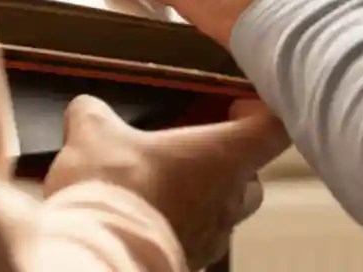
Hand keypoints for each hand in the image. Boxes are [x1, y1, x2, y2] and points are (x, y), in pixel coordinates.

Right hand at [45, 96, 288, 269]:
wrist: (99, 254)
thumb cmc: (114, 188)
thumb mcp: (95, 133)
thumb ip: (95, 113)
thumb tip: (86, 108)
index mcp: (224, 157)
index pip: (275, 130)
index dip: (263, 112)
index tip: (236, 107)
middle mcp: (229, 200)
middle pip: (253, 179)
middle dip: (230, 165)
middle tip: (196, 152)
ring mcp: (212, 237)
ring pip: (225, 214)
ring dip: (204, 199)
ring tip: (165, 188)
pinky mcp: (190, 262)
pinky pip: (196, 241)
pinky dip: (179, 228)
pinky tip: (146, 219)